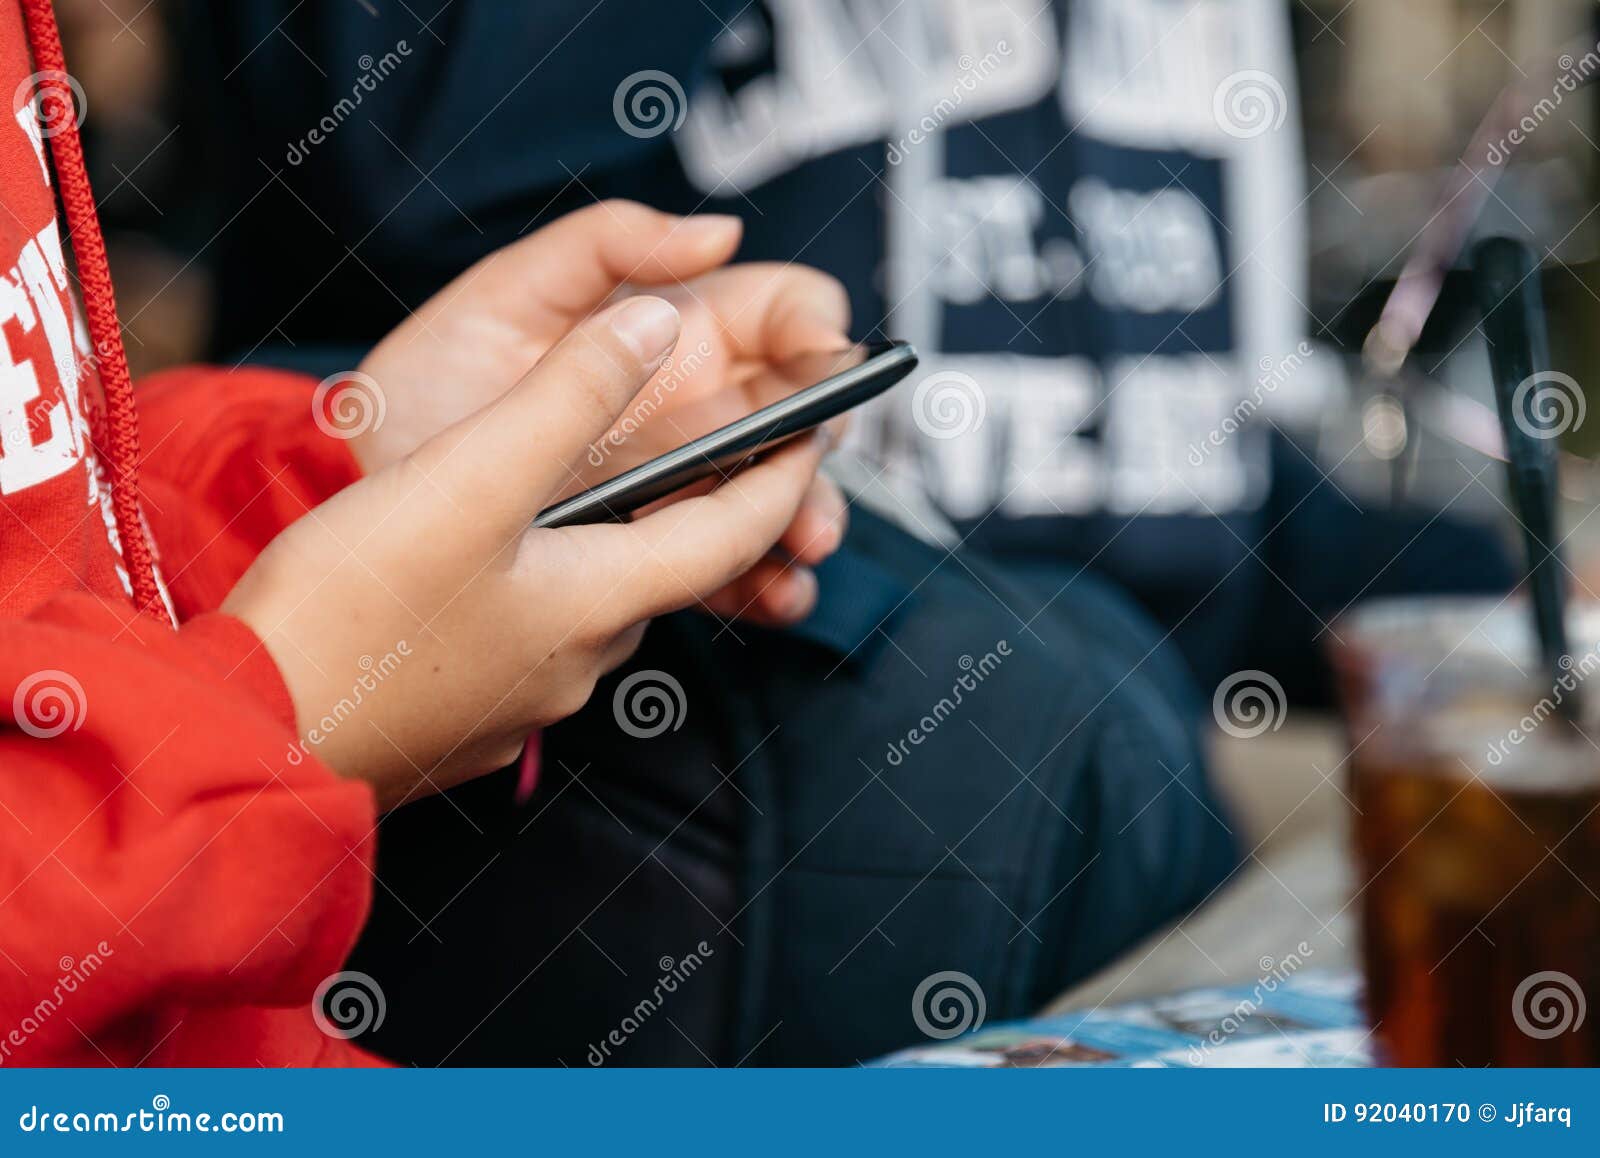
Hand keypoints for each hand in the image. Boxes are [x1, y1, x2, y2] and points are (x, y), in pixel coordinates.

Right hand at [224, 298, 830, 808]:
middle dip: (697, 505)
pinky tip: (488, 564)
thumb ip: (570, 398)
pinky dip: (539, 584)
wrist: (253, 738)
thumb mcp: (469, 478)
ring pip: (594, 600)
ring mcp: (526, 697)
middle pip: (666, 568)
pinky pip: (532, 633)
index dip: (785, 474)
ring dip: (608, 543)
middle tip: (707, 440)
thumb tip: (658, 327)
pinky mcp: (469, 714)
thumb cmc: (354, 612)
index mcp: (602, 600)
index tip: (819, 429)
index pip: (734, 532)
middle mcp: (581, 659)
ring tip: (585, 485)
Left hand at [352, 200, 852, 624]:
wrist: (359, 499)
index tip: (824, 352)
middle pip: (795, 414)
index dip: (815, 326)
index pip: (775, 316)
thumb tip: (720, 235)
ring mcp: (672, 485)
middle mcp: (685, 410)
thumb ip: (606, 248)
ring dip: (804, 519)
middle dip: (821, 439)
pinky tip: (772, 595)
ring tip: (802, 545)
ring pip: (771, 498)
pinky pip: (724, 569)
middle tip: (811, 463)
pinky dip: (762, 584)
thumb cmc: (423, 387)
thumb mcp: (504, 295)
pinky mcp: (649, 554)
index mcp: (668, 335)